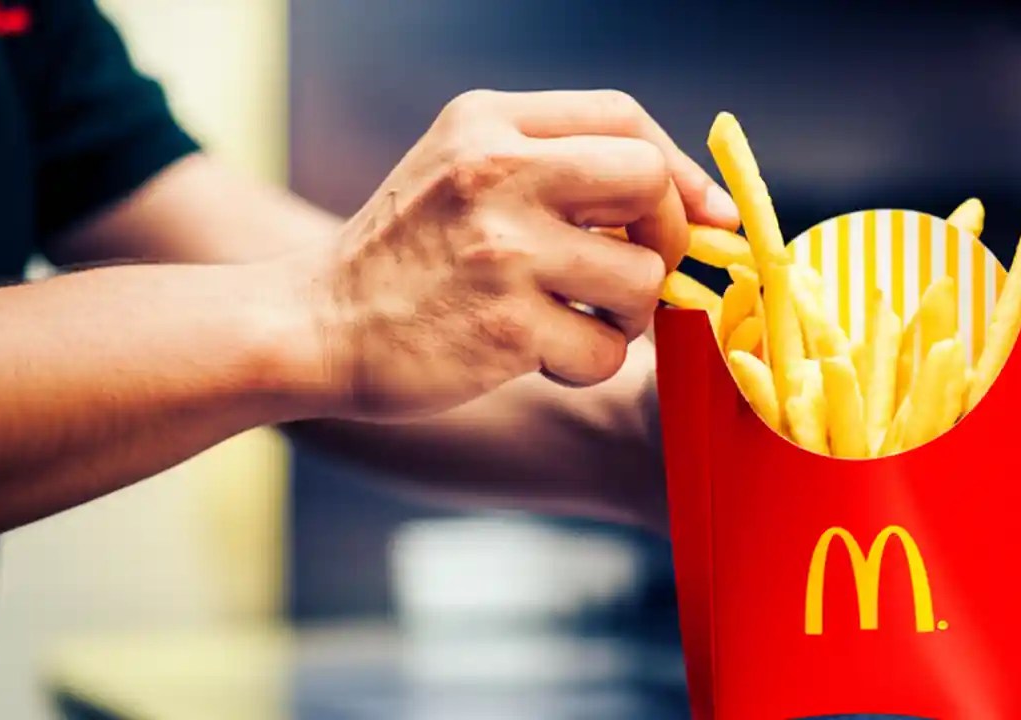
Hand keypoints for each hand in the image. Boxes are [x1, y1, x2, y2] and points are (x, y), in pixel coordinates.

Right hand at [296, 90, 738, 417]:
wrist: (317, 323)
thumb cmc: (408, 253)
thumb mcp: (463, 170)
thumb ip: (558, 165)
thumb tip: (695, 201)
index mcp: (488, 123)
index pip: (621, 116)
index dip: (678, 167)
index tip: (703, 211)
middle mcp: (496, 174)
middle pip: (647, 181)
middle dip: (668, 233)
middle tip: (638, 267)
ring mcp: (502, 251)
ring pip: (642, 277)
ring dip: (628, 312)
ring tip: (578, 319)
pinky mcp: (506, 328)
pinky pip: (607, 349)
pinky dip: (590, 361)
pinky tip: (544, 356)